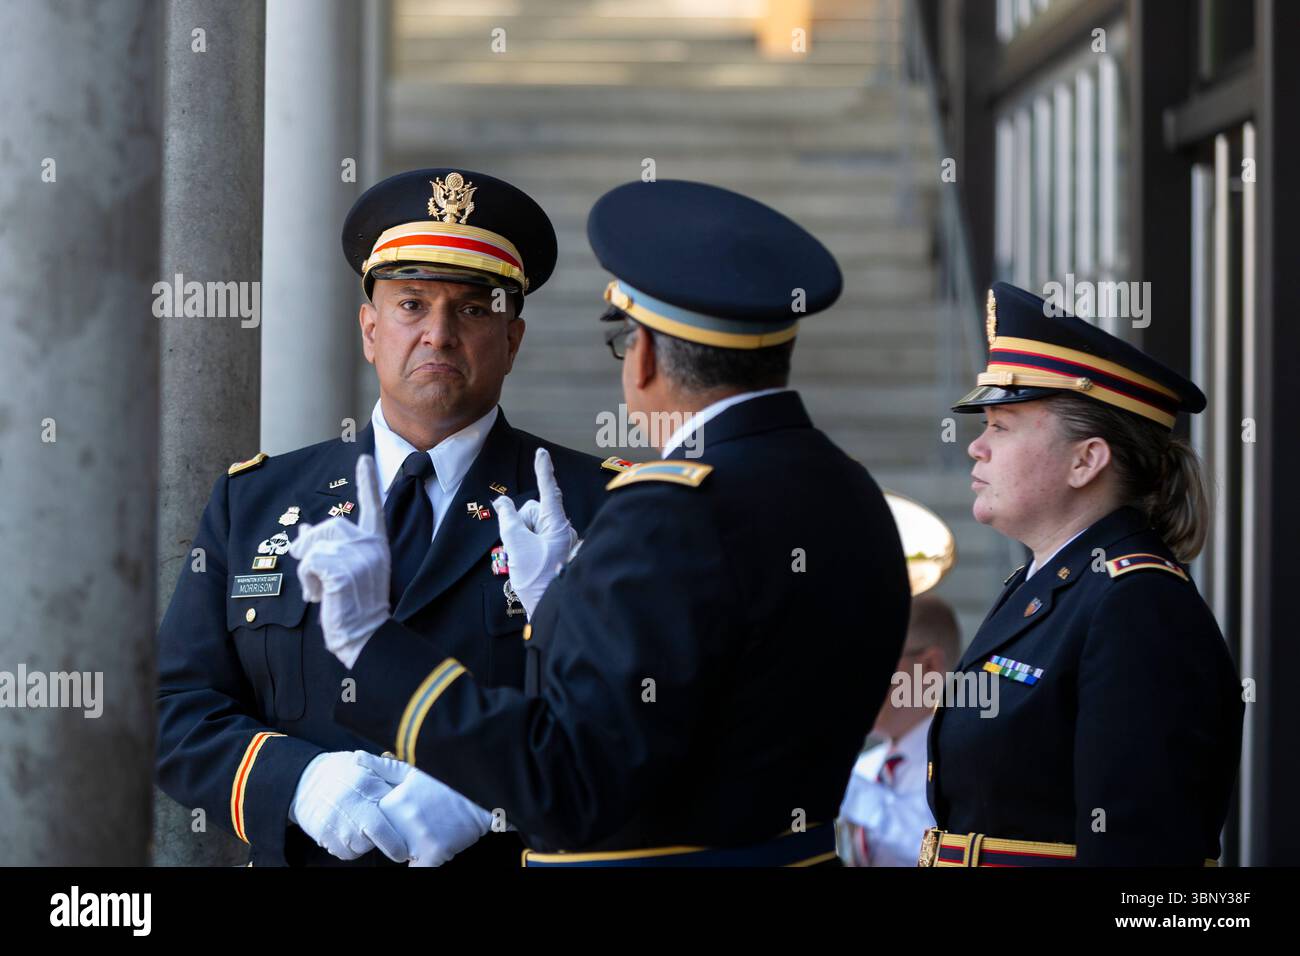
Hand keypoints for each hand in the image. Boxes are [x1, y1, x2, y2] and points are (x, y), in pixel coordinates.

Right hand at [288, 751, 408, 861]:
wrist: (305, 780)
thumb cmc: (344, 774)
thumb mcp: (366, 767)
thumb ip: (388, 777)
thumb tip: (414, 792)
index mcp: (366, 784)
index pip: (390, 813)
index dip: (401, 831)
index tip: (410, 842)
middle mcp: (350, 803)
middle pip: (377, 834)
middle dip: (390, 843)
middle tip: (399, 849)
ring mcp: (335, 820)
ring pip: (361, 846)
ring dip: (367, 843)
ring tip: (364, 827)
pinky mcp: (322, 834)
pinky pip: (345, 852)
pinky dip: (351, 848)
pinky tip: (349, 833)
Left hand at [289, 454, 388, 667]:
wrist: (364, 636)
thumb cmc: (352, 606)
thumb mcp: (344, 572)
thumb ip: (328, 548)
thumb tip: (302, 529)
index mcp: (376, 545)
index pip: (373, 507)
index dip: (367, 482)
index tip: (364, 458)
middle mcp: (371, 546)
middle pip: (329, 526)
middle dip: (309, 545)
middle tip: (305, 569)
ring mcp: (359, 557)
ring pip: (315, 544)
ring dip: (307, 568)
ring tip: (318, 591)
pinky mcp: (343, 570)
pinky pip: (309, 562)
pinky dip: (306, 580)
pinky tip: (317, 597)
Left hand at [357, 752, 494, 866]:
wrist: (483, 791)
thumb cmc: (447, 781)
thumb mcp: (414, 769)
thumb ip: (382, 767)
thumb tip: (355, 758)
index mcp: (391, 802)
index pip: (375, 825)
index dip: (390, 822)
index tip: (405, 815)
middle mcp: (400, 821)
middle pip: (388, 842)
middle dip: (399, 837)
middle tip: (421, 823)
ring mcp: (416, 839)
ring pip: (403, 855)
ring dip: (412, 849)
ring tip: (432, 830)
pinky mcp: (434, 853)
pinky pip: (418, 869)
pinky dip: (423, 863)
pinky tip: (436, 847)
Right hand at [491, 448, 577, 618]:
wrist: (547, 607)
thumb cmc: (536, 577)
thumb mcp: (515, 544)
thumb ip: (508, 518)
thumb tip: (503, 503)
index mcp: (557, 524)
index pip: (548, 490)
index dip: (543, 470)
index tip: (541, 452)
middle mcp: (562, 528)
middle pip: (533, 511)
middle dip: (521, 524)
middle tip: (519, 548)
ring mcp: (560, 540)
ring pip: (532, 525)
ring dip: (523, 537)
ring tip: (525, 558)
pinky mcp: (556, 549)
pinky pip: (535, 537)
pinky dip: (527, 545)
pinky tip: (528, 562)